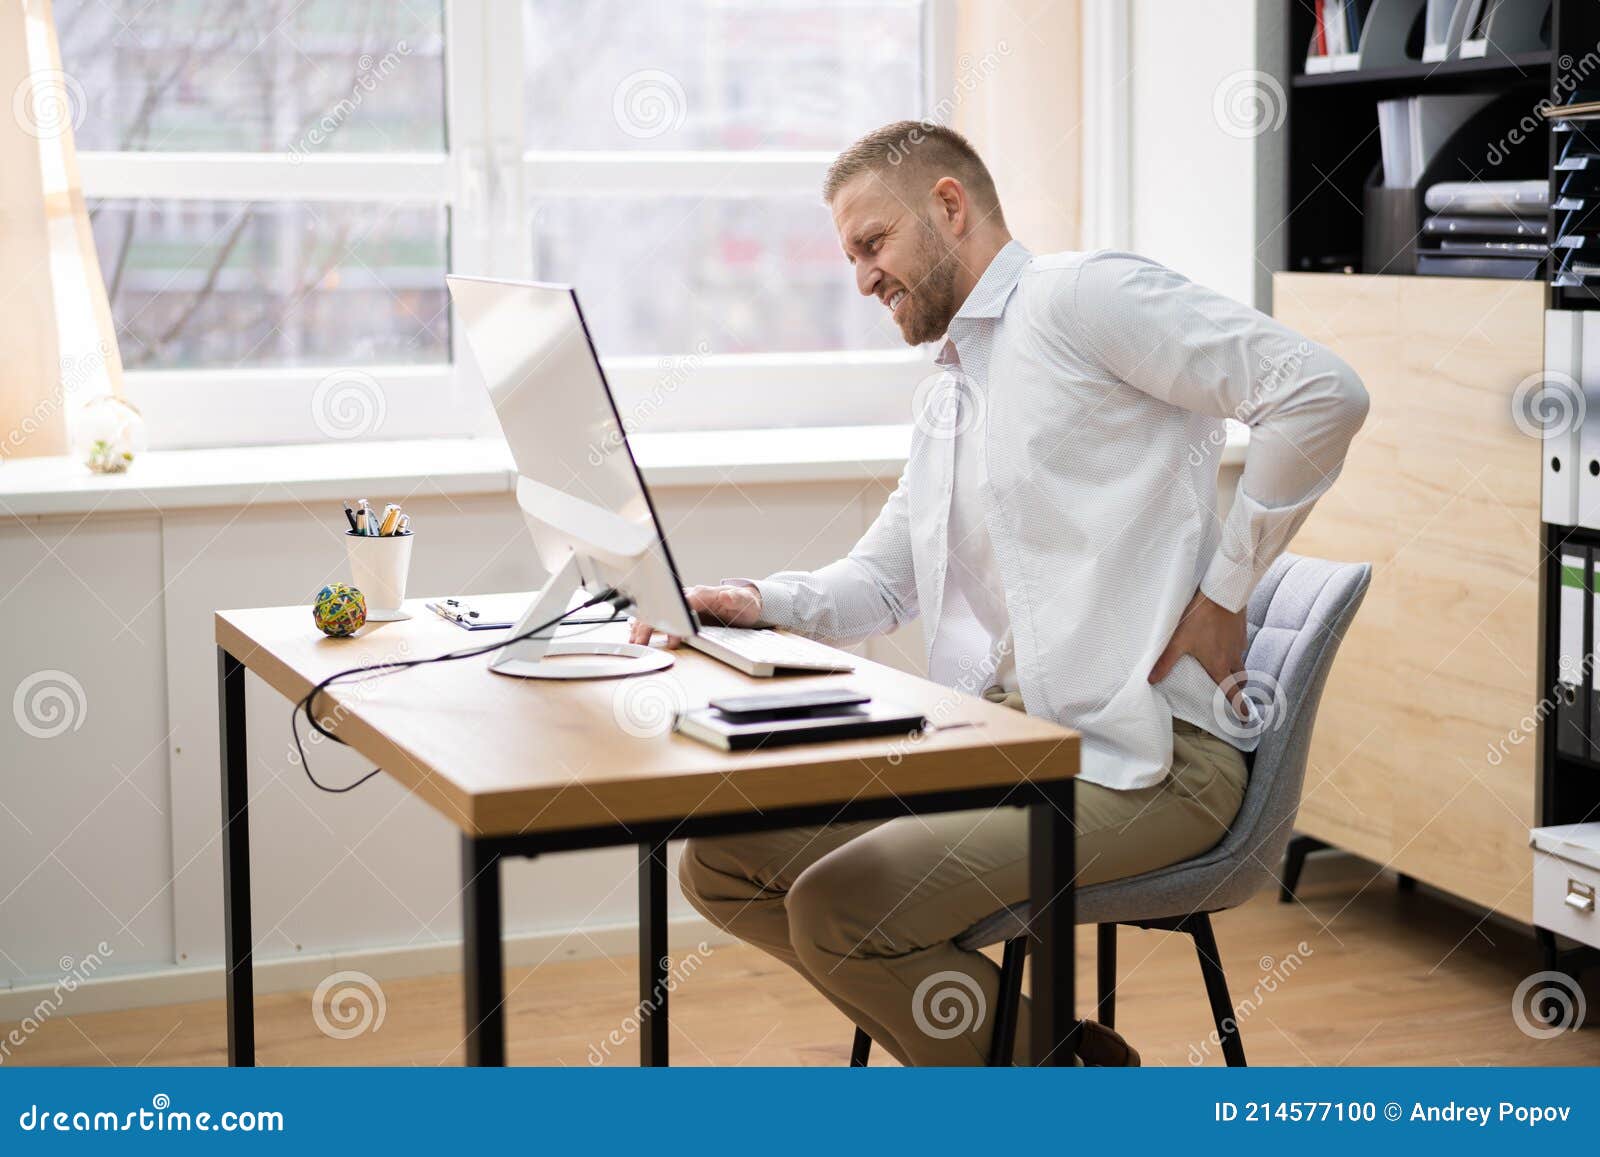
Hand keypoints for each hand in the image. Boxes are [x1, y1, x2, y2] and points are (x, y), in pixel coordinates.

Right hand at [627, 584, 761, 647]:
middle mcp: (689, 596)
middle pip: (663, 607)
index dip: (676, 622)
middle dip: (650, 624)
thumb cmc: (744, 604)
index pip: (683, 604)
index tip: (672, 638)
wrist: (744, 601)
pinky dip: (646, 623)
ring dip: (643, 625)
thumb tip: (728, 596)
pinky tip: (634, 632)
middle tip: (641, 642)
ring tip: (634, 642)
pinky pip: (659, 614)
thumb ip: (737, 599)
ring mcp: (683, 603)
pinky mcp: (680, 611)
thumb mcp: (745, 602)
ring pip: (657, 611)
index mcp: (702, 594)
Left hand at [1148, 588, 1247, 714]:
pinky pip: (1240, 647)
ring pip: (1240, 663)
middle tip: (1233, 693)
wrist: (1222, 593)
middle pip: (1240, 680)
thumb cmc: (1200, 618)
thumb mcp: (1178, 641)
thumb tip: (1152, 679)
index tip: (1244, 718)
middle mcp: (1232, 658)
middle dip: (1237, 689)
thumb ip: (1165, 661)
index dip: (1238, 707)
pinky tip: (1223, 643)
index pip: (1231, 693)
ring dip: (1236, 670)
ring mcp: (1239, 644)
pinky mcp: (1241, 631)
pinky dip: (1234, 651)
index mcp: (1219, 666)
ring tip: (1225, 668)